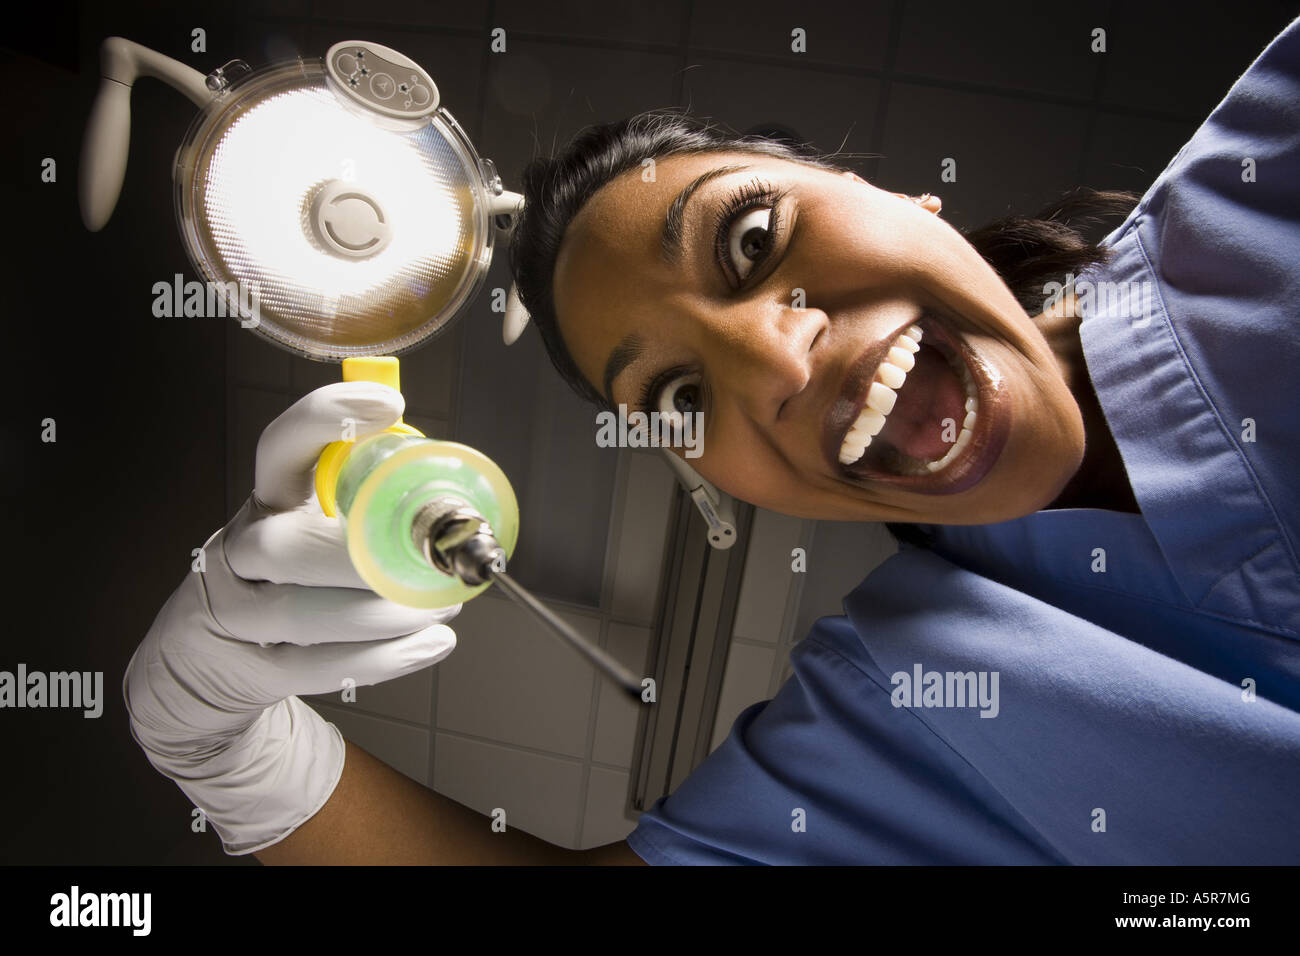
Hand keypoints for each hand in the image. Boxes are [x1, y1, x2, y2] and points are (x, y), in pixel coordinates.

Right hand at [123, 381, 460, 854]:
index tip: (388, 404)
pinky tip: (434, 642)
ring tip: (444, 605)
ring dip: (383, 614)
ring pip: (299, 615)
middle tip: (430, 562)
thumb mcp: (318, 524)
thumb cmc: (296, 578)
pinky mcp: (251, 669)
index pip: (281, 447)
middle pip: (283, 548)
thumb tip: (458, 488)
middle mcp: (244, 549)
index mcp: (270, 500)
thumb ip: (370, 500)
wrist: (212, 659)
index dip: (324, 419)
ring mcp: (237, 614)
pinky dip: (385, 659)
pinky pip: (316, 666)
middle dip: (360, 558)